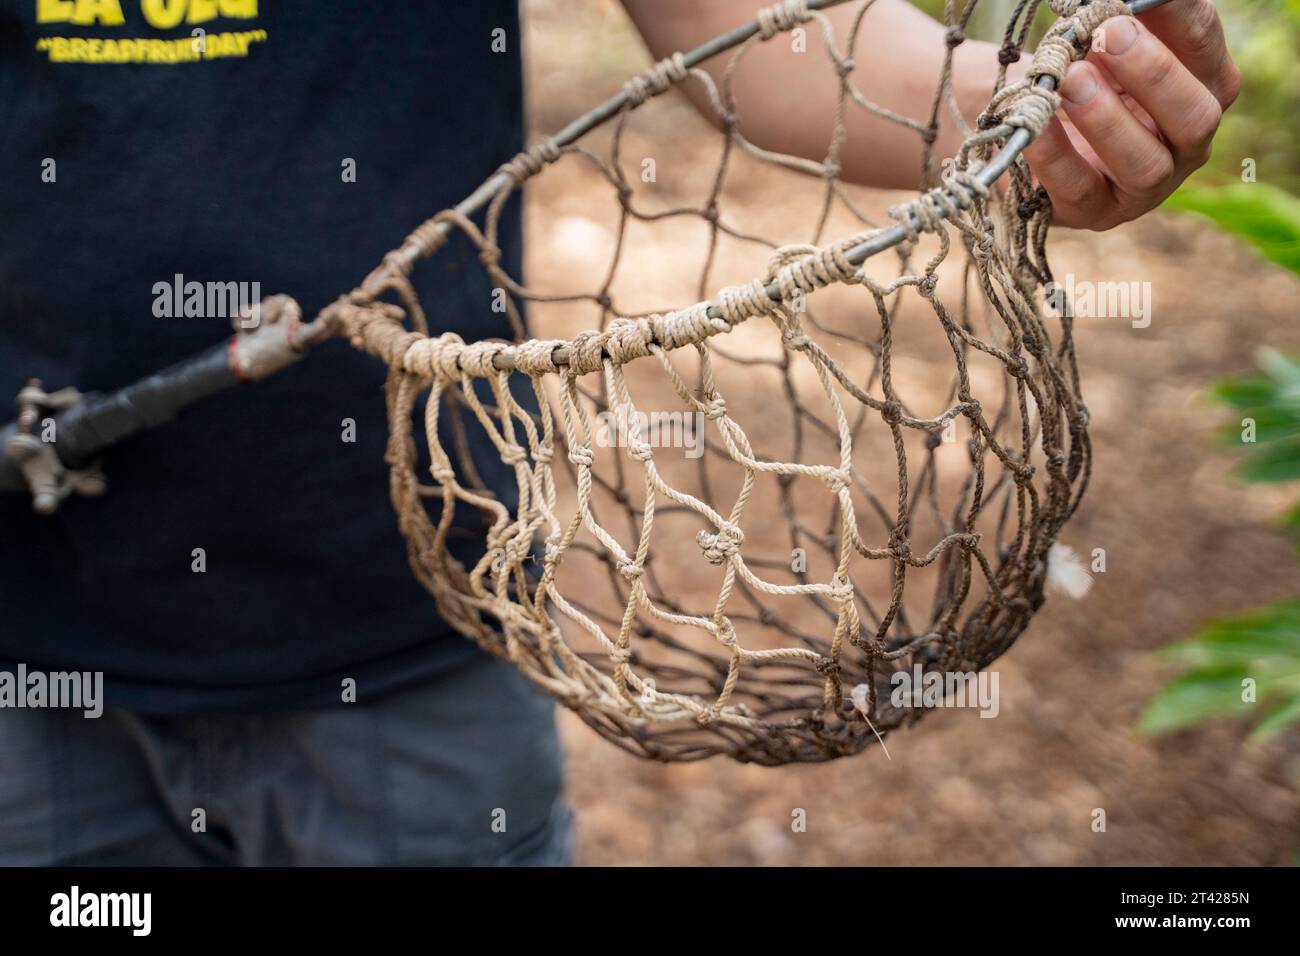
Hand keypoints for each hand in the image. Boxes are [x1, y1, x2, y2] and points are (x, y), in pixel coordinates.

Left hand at [1022, 0, 1240, 229]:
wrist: (1032, 128)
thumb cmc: (1082, 76)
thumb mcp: (1104, 42)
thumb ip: (1120, 19)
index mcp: (1201, 88)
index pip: (1205, 50)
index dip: (1182, 17)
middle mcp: (1185, 144)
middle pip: (1194, 116)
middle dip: (1154, 72)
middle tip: (1112, 33)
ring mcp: (1143, 187)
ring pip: (1144, 164)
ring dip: (1107, 118)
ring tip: (1071, 78)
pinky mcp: (1094, 211)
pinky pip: (1078, 188)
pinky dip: (1054, 154)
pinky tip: (1034, 123)